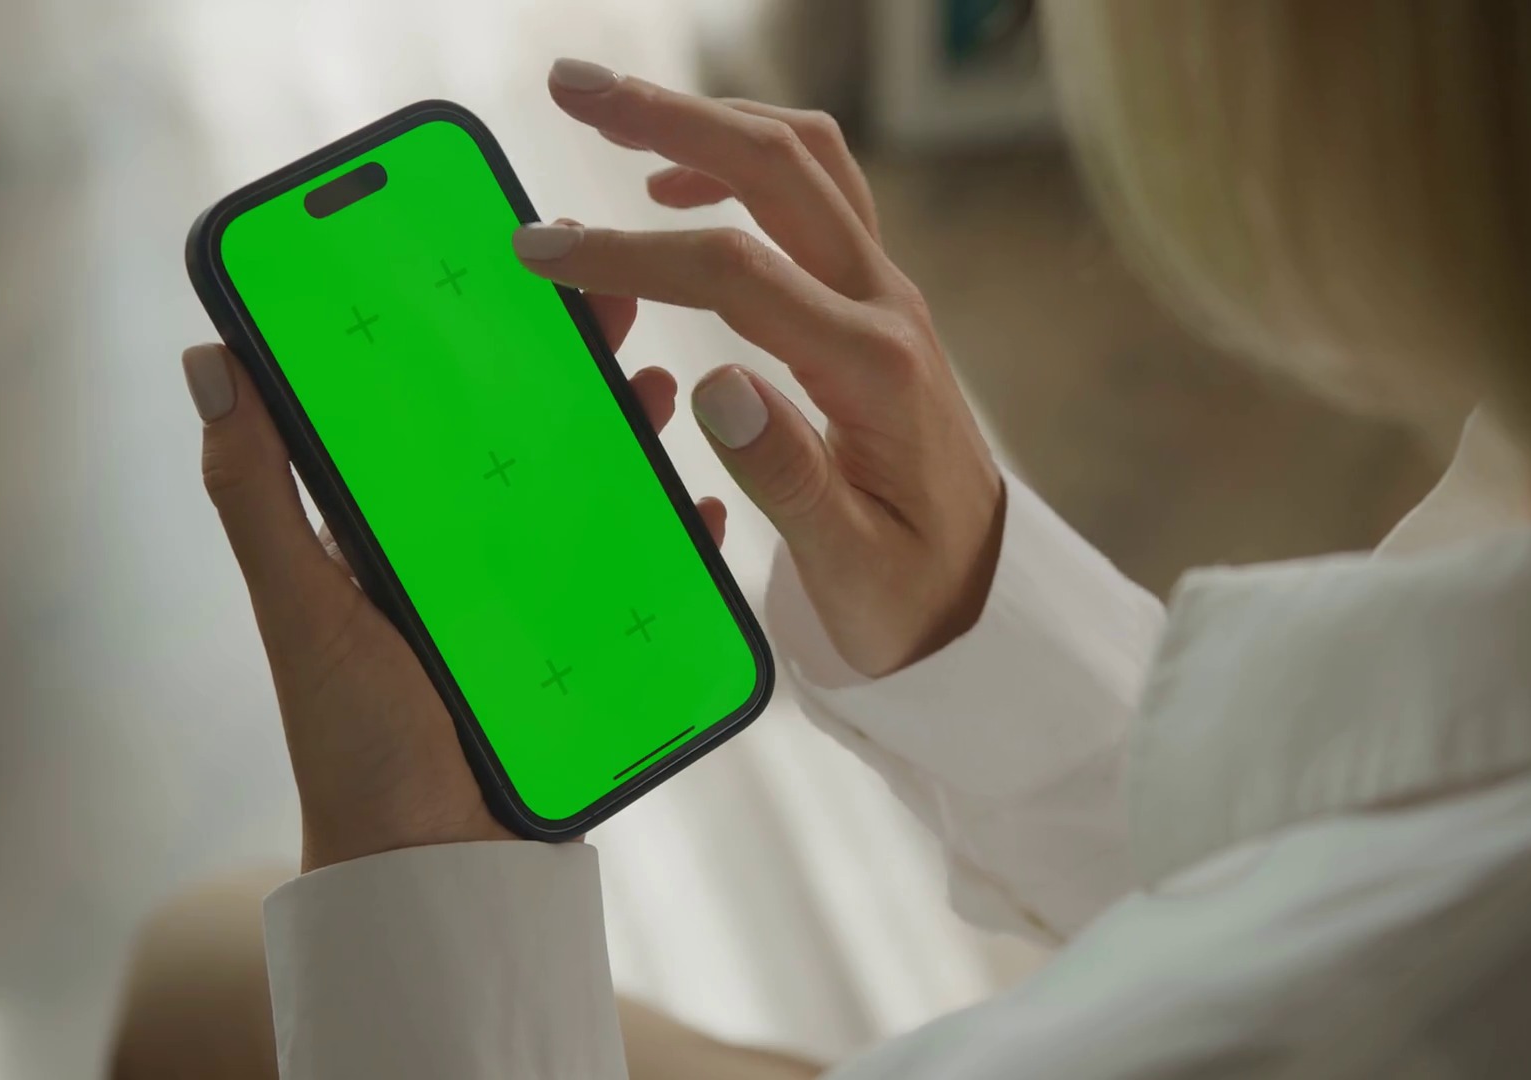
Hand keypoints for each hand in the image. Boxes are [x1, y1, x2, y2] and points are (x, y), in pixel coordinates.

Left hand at [182, 299, 722, 870]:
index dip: (469, 337)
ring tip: (659, 386)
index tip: (508, 268)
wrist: (438, 866)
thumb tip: (210, 359)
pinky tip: (701, 503)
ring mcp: (533, 595)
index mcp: (394, 527)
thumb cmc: (355, 738)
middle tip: (611, 303)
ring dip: (628, 433)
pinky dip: (676, 534)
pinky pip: (643, 574)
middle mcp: (466, 550)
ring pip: (590, 492)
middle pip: (525, 436)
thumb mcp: (301, 606)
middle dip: (569, 366)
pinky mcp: (588, 643)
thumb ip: (257, 493)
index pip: (433, 407)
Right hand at [514, 59, 1004, 677]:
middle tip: (571, 91)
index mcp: (873, 371)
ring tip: (613, 114)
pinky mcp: (875, 303)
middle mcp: (887, 309)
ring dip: (709, 121)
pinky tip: (676, 183)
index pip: (738, 276)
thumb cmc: (914, 593)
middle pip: (780, 169)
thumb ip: (788, 477)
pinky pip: (815, 194)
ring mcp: (886, 297)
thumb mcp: (852, 567)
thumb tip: (715, 384)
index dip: (634, 254)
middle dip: (671, 118)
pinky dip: (743, 161)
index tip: (542, 253)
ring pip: (805, 161)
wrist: (989, 594)